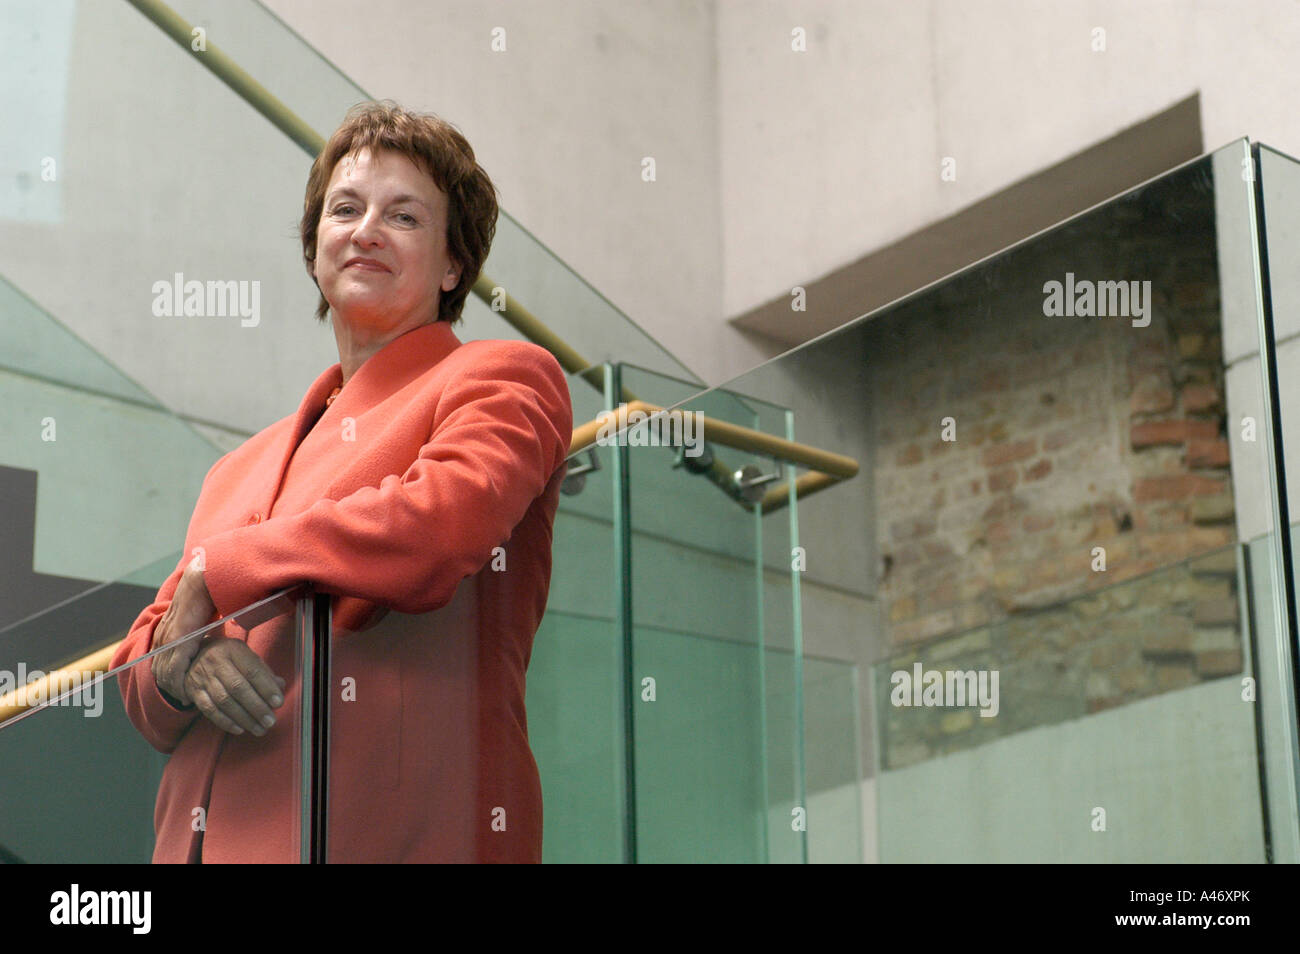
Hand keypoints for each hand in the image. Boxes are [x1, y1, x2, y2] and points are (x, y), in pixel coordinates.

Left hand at [151, 562, 217, 705]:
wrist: (204, 581)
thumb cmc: (206, 595)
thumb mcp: (201, 616)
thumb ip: (202, 627)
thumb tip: (212, 629)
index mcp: (167, 630)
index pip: (160, 659)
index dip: (168, 675)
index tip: (179, 687)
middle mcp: (163, 636)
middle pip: (159, 669)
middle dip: (169, 686)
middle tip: (182, 698)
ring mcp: (169, 639)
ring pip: (165, 673)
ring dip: (174, 688)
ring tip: (185, 699)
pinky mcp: (178, 641)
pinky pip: (175, 670)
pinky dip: (179, 684)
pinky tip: (187, 692)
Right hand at [184, 637, 286, 735]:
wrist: (195, 656)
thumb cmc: (230, 658)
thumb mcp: (247, 656)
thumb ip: (264, 672)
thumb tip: (280, 687)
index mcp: (233, 650)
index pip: (253, 671)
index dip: (266, 688)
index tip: (278, 703)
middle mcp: (216, 661)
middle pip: (238, 688)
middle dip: (256, 707)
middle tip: (270, 722)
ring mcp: (202, 677)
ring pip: (224, 701)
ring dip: (244, 718)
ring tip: (259, 729)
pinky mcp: (194, 691)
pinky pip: (209, 710)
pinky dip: (225, 722)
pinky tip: (240, 729)